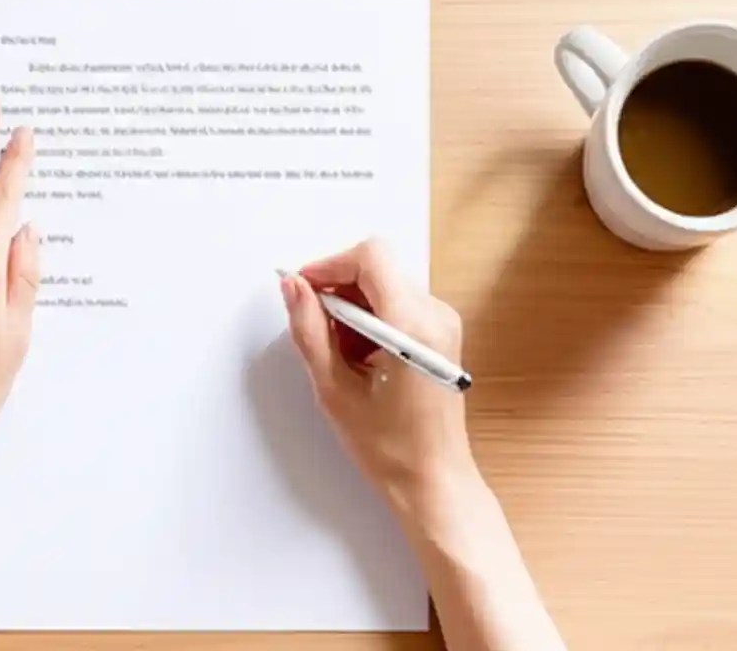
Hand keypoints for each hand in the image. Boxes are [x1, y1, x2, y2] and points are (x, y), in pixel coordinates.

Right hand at [280, 239, 474, 521]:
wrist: (433, 479)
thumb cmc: (391, 447)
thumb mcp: (335, 389)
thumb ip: (309, 331)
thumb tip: (293, 289)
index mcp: (413, 326)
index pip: (371, 257)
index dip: (330, 265)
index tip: (303, 289)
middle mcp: (436, 316)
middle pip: (378, 268)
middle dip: (338, 290)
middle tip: (317, 331)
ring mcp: (443, 323)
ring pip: (385, 284)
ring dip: (353, 309)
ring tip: (341, 357)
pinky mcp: (440, 333)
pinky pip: (397, 304)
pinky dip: (370, 321)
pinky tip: (360, 360)